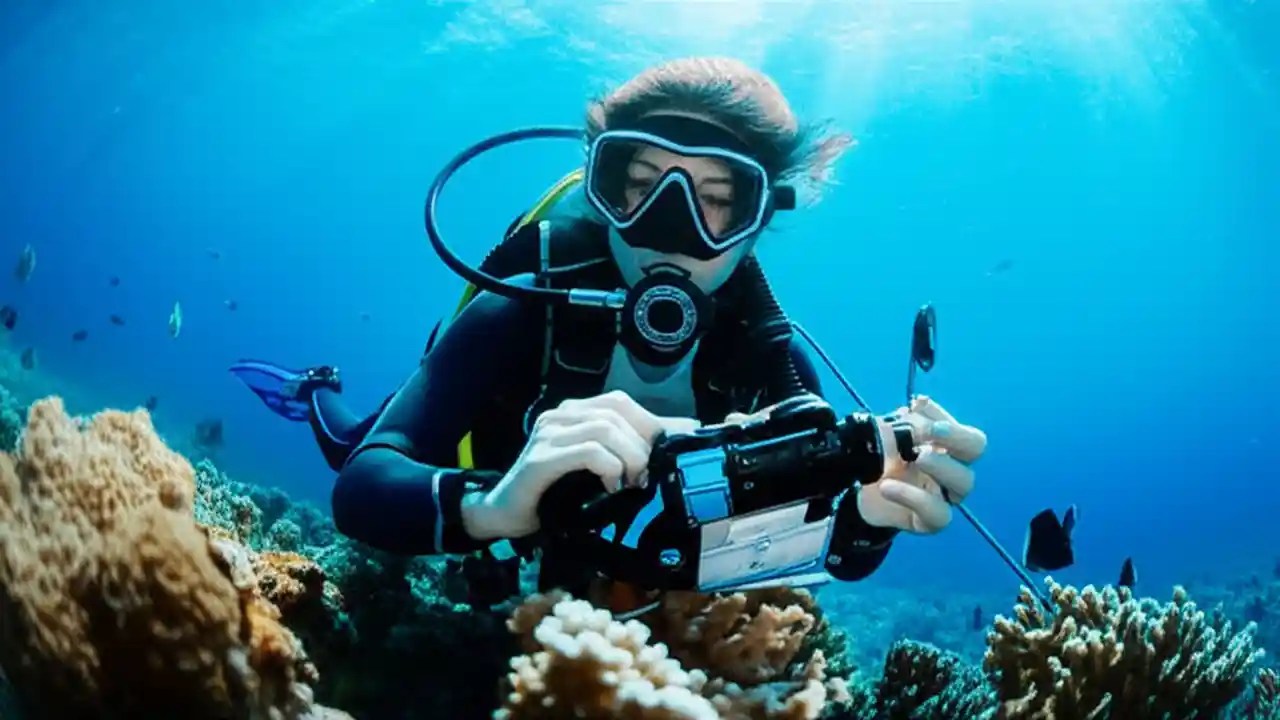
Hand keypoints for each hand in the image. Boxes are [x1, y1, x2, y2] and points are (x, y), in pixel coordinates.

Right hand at [463, 390, 699, 538]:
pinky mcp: (541, 459)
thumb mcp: (599, 466)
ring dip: (628, 456)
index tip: (665, 452)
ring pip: (604, 428)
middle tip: (646, 475)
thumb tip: (683, 430)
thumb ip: (632, 447)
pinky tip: (611, 486)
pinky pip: (587, 451)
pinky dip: (608, 466)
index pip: (620, 401)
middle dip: (641, 443)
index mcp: (574, 412)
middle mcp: (560, 415)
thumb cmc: (554, 490)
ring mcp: (548, 434)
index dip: (649, 423)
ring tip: (632, 481)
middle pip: (615, 411)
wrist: (505, 513)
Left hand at [859, 396, 986, 533]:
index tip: (922, 411)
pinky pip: (938, 513)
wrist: (852, 490)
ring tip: (913, 457)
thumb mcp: (889, 432)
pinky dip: (912, 496)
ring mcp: (944, 497)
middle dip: (954, 437)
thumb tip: (921, 404)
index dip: (952, 422)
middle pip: (975, 452)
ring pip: (964, 483)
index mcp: (948, 448)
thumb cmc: (879, 457)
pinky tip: (887, 486)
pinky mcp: (929, 521)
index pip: (969, 434)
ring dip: (940, 465)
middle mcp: (952, 471)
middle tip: (929, 433)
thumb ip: (908, 419)